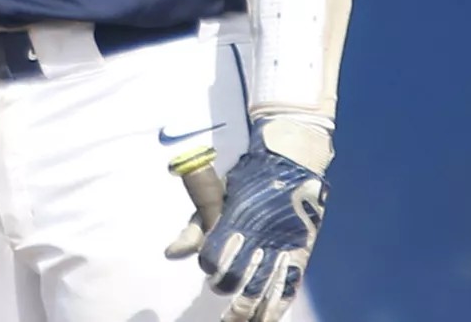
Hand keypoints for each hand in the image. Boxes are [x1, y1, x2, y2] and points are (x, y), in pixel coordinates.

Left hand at [167, 121, 328, 321]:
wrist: (289, 164)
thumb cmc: (246, 181)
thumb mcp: (216, 197)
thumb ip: (195, 227)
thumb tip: (170, 254)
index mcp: (232, 221)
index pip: (213, 257)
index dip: (210, 266)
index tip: (210, 270)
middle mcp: (256, 238)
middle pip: (236, 280)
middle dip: (228, 294)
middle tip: (225, 313)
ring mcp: (280, 248)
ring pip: (262, 292)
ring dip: (250, 313)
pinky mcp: (300, 255)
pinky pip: (288, 288)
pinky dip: (277, 308)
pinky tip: (268, 320)